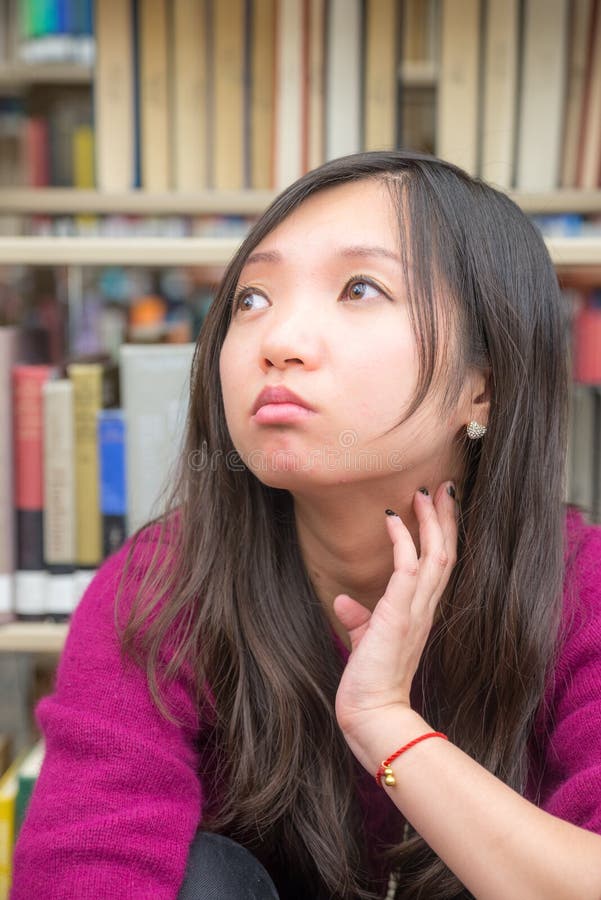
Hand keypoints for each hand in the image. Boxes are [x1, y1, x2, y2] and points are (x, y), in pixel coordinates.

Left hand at [333, 482, 457, 740]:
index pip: (438, 564)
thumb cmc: (370, 681)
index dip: (441, 533)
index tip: (439, 505)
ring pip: (436, 555)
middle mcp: (425, 608)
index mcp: (420, 612)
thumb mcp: (366, 641)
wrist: (371, 714)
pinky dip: (403, 540)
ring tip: (426, 492)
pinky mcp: (399, 614)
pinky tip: (392, 518)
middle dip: (446, 518)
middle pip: (446, 553)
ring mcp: (415, 611)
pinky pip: (408, 568)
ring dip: (431, 522)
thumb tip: (345, 602)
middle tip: (445, 486)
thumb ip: (361, 619)